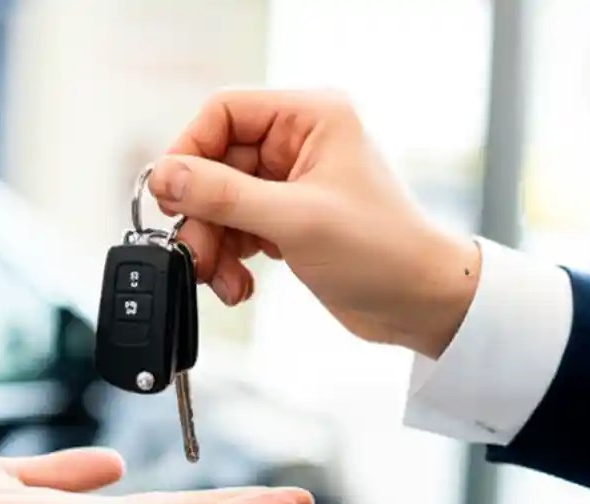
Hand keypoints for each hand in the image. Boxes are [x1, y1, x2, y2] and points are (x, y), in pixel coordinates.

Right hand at [149, 88, 480, 357]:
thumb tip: (167, 175)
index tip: (171, 193)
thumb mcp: (295, 220)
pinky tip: (240, 284)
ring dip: (213, 243)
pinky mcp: (289, 219)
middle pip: (216, 163)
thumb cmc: (385, 252)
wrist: (422, 305)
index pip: (225, 112)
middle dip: (202, 213)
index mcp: (312, 117)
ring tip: (221, 279)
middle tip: (195, 252)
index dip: (190, 150)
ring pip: (221, 201)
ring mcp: (293, 182)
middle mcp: (301, 142)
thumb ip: (224, 195)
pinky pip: (236, 228)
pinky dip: (230, 258)